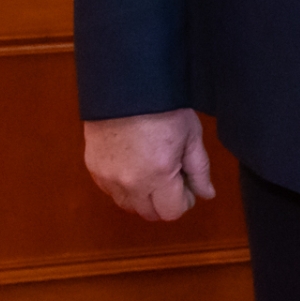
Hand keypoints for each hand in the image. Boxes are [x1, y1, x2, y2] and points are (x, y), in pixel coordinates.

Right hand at [83, 108, 215, 221]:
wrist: (126, 87)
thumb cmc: (164, 108)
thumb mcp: (191, 136)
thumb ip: (200, 170)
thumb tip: (206, 194)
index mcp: (159, 175)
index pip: (171, 213)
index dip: (183, 202)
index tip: (187, 186)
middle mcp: (130, 183)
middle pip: (149, 214)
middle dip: (164, 202)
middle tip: (173, 178)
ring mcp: (108, 178)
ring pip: (128, 206)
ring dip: (143, 198)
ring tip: (154, 171)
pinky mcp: (93, 170)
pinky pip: (111, 192)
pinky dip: (125, 187)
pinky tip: (135, 166)